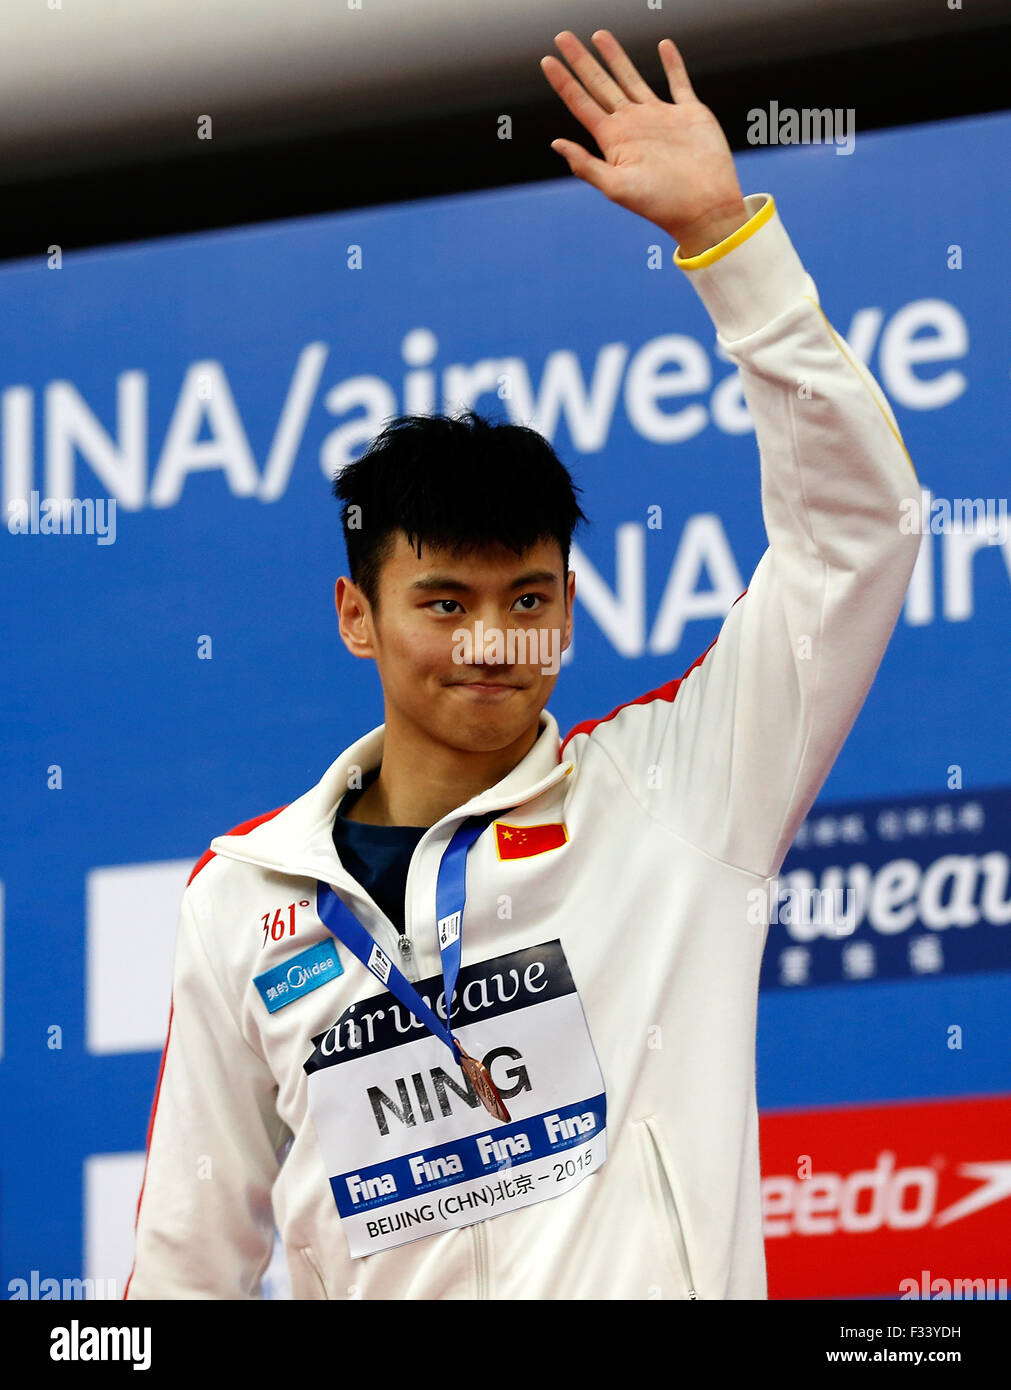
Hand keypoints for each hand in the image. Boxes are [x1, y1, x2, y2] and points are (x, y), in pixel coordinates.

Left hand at [541, 30, 747, 257]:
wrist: (704, 209)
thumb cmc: (660, 204)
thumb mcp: (616, 188)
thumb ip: (586, 165)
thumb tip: (555, 143)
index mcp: (614, 140)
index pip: (581, 103)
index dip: (563, 81)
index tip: (546, 59)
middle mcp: (633, 125)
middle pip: (601, 85)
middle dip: (582, 61)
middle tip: (563, 36)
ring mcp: (660, 117)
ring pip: (632, 78)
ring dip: (616, 57)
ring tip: (599, 35)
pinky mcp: (689, 114)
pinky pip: (678, 82)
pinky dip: (672, 63)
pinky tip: (664, 46)